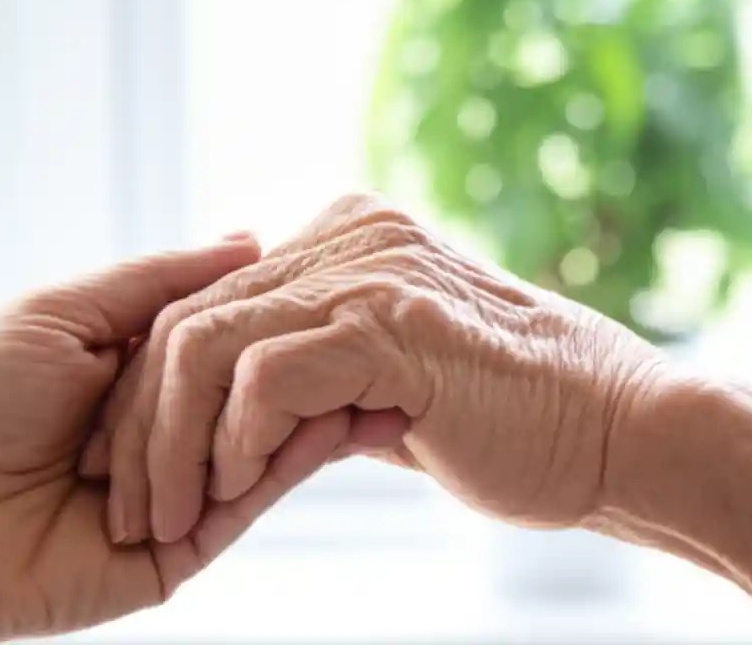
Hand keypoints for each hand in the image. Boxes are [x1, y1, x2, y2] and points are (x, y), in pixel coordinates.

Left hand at [0, 239, 354, 643]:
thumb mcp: (62, 312)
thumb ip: (159, 281)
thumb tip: (250, 238)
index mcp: (124, 369)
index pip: (220, 334)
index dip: (274, 310)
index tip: (335, 278)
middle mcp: (156, 428)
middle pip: (250, 388)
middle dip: (308, 362)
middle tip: (378, 326)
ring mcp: (171, 490)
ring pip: (260, 445)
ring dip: (316, 408)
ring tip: (382, 375)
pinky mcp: (178, 549)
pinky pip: (247, 502)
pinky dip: (293, 460)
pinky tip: (344, 420)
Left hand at [83, 194, 673, 542]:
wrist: (621, 436)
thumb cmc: (514, 424)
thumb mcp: (396, 385)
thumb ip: (325, 374)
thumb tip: (243, 408)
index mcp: (348, 240)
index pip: (207, 302)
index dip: (152, 389)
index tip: (132, 464)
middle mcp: (350, 238)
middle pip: (189, 316)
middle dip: (141, 420)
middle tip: (129, 501)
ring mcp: (372, 274)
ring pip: (210, 341)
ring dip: (174, 439)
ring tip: (174, 513)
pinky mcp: (392, 325)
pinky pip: (267, 374)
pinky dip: (237, 437)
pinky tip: (239, 488)